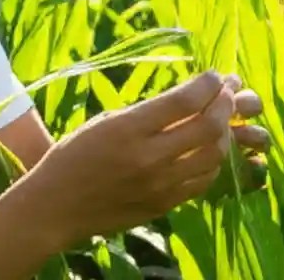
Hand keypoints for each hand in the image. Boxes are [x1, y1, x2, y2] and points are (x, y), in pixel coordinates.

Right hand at [21, 71, 258, 248]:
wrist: (56, 207)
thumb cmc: (74, 155)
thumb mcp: (105, 122)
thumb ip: (146, 113)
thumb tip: (189, 98)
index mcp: (128, 128)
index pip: (184, 100)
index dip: (209, 84)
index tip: (215, 76)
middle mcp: (148, 157)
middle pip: (207, 126)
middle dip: (225, 104)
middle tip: (227, 93)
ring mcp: (159, 185)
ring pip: (213, 155)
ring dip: (224, 132)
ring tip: (222, 120)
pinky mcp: (164, 205)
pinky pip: (203, 181)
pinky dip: (213, 161)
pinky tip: (209, 149)